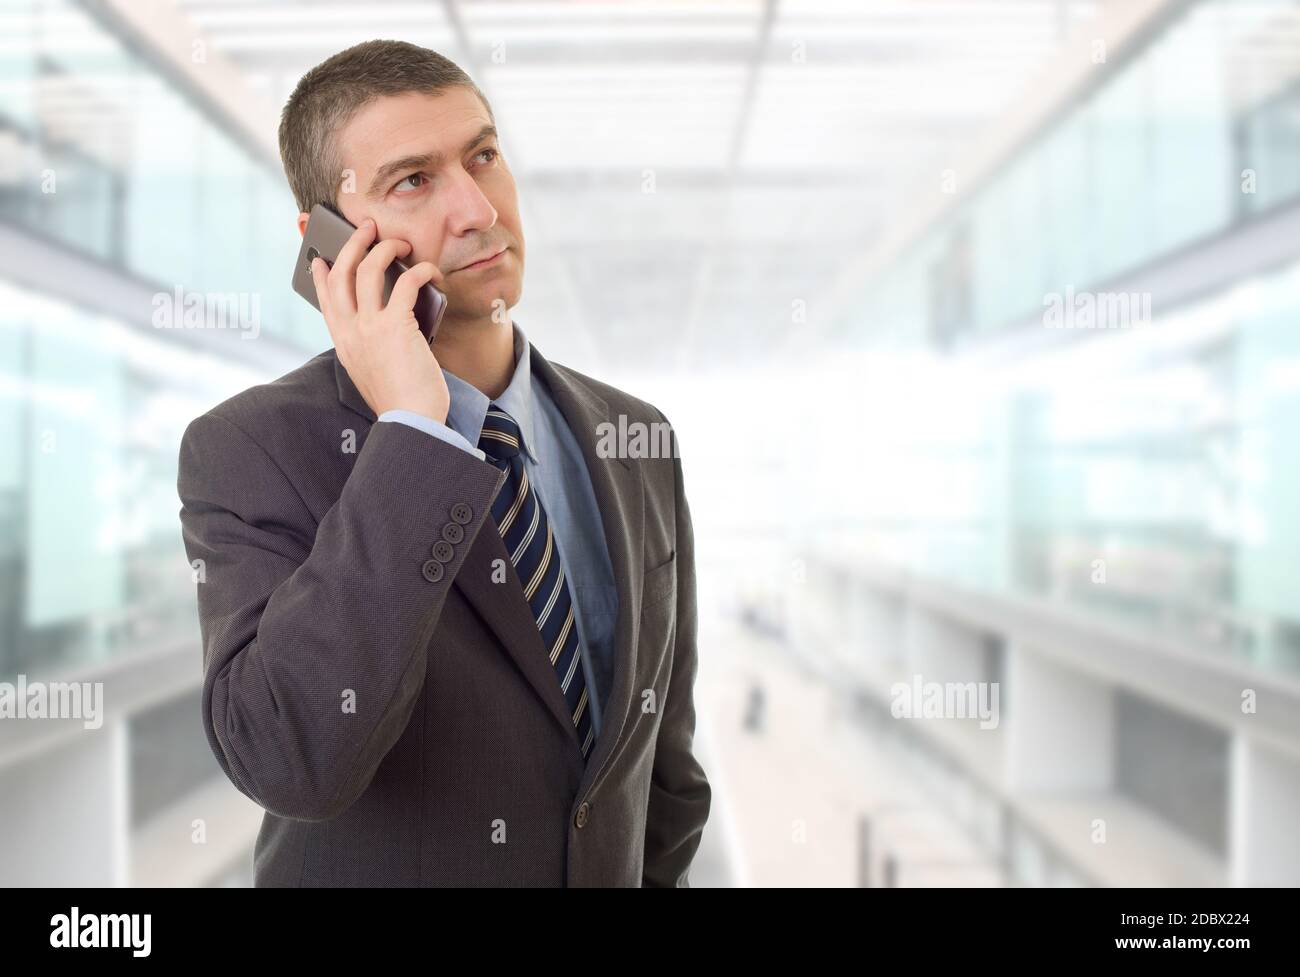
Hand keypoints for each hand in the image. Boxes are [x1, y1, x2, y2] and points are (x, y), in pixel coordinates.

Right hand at [310, 217, 448, 422]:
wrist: (411, 421)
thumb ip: (371, 347)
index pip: (325, 299)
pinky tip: (430, 272)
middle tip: (368, 228)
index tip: (322, 259)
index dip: (322, 275)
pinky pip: (405, 283)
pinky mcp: (395, 326)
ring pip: (367, 269)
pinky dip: (419, 271)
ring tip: (400, 243)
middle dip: (353, 243)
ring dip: (385, 248)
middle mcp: (349, 331)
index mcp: (342, 343)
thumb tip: (392, 321)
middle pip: (341, 273)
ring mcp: (369, 327)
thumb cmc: (401, 401)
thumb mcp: (372, 371)